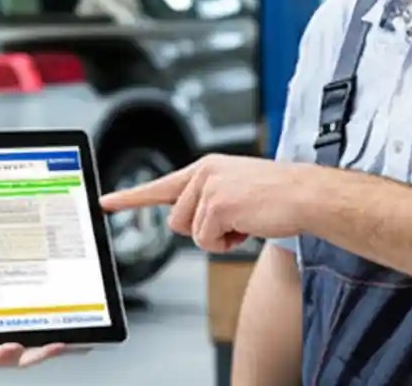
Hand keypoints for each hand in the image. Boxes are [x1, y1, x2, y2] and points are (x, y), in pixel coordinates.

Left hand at [100, 155, 312, 252]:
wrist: (307, 195)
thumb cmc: (278, 197)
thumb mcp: (235, 191)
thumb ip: (207, 200)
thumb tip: (187, 222)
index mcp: (206, 168)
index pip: (161, 185)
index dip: (130, 197)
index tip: (105, 202)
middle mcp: (203, 173)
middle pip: (177, 221)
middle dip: (203, 230)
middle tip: (235, 221)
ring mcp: (208, 187)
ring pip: (190, 233)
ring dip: (217, 237)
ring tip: (245, 220)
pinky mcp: (216, 204)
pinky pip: (206, 241)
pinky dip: (227, 243)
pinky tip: (248, 226)